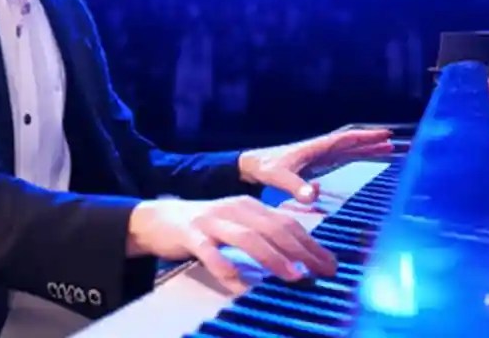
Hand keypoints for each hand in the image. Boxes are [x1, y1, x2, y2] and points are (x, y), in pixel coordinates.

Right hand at [126, 196, 337, 294]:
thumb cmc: (205, 226)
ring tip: (292, 275)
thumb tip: (299, 257)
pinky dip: (226, 267)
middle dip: (301, 250)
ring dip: (273, 257)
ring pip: (247, 237)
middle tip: (321, 271)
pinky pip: (210, 252)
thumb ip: (263, 235)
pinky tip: (240, 283)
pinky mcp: (190, 234)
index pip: (287, 222)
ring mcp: (212, 220)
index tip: (330, 263)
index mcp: (250, 206)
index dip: (311, 243)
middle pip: (273, 228)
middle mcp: (234, 208)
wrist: (157, 219)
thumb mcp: (237, 224)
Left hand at [238, 127, 394, 203]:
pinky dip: (356, 155)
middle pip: (351, 142)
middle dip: (371, 141)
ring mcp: (320, 155)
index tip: (384, 134)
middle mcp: (320, 149)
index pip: (345, 139)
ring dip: (367, 148)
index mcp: (315, 148)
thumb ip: (295, 186)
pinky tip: (365, 157)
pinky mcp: (317, 163)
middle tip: (393, 140)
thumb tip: (312, 196)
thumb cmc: (265, 168)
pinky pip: (342, 157)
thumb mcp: (278, 178)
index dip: (365, 137)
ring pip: (349, 149)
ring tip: (388, 147)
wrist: (252, 166)